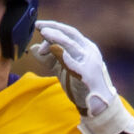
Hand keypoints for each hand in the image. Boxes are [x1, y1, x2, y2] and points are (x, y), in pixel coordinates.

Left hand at [29, 19, 133, 133]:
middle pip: (70, 34)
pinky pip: (72, 61)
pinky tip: (52, 48)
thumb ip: (50, 59)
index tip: (39, 28)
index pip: (70, 33)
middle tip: (38, 26)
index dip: (54, 28)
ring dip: (56, 37)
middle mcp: (90, 52)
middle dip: (53, 28)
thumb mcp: (63, 69)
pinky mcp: (87, 74)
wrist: (99, 107)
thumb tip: (33, 48)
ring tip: (44, 33)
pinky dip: (61, 54)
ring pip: (71, 44)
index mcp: (87, 48)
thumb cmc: (82, 87)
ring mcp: (90, 62)